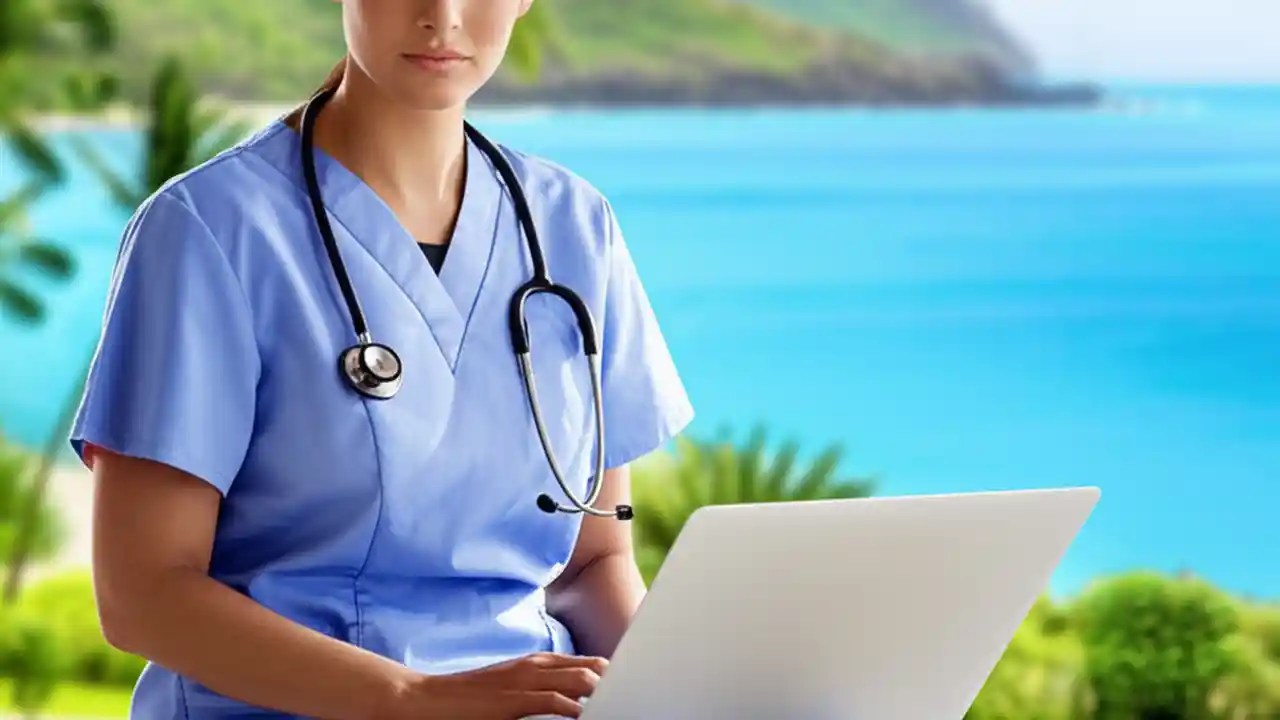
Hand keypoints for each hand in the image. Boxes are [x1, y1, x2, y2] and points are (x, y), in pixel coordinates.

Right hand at [384, 651, 607, 719]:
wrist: (425, 699)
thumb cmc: (466, 699)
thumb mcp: (506, 688)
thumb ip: (535, 690)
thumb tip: (564, 704)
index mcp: (534, 663)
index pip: (584, 662)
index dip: (608, 674)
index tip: (627, 686)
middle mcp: (533, 666)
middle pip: (589, 667)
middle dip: (612, 682)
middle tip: (632, 695)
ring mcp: (523, 681)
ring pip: (577, 680)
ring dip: (600, 693)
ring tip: (617, 704)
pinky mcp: (512, 700)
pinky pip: (554, 702)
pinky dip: (574, 709)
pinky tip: (585, 716)